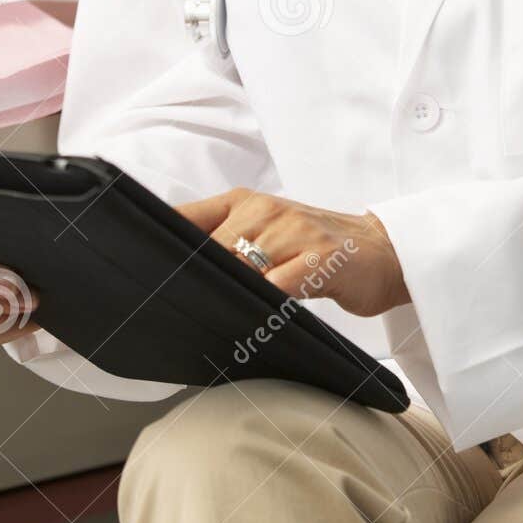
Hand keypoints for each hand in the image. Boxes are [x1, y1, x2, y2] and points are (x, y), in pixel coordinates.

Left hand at [174, 189, 410, 318]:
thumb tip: (173, 274)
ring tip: (206, 320)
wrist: (385, 249)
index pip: (187, 216)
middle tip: (171, 311)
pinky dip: (262, 304)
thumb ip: (225, 244)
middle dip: (190, 280)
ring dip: (224, 295)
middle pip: (208, 247)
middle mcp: (265, 209)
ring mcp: (294, 231)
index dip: (159, 243)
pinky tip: (253, 321)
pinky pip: (279, 285)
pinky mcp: (320, 257)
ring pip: (240, 266)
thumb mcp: (267, 233)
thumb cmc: (319, 246)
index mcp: (245, 201)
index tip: (137, 270)